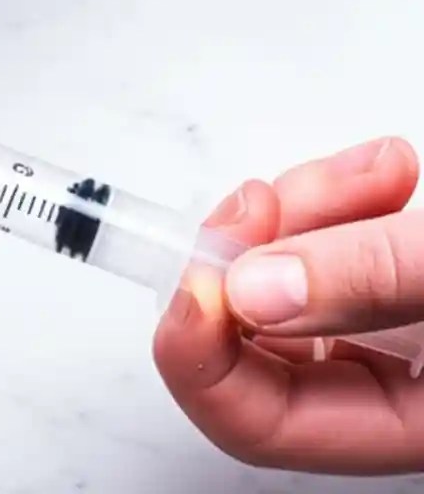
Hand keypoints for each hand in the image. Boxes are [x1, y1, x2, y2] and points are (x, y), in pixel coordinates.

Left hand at [154, 137, 423, 474]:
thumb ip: (372, 280)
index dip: (200, 354)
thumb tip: (251, 290)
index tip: (196, 279)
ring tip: (378, 172)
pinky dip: (340, 199)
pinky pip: (330, 243)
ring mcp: (390, 334)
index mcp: (405, 426)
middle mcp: (388, 388)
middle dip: (248, 255)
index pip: (255, 423)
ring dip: (303, 209)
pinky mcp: (395, 281)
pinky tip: (385, 172)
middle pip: (255, 337)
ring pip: (284, 275)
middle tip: (261, 203)